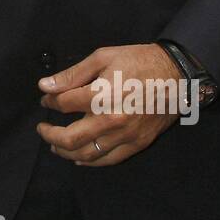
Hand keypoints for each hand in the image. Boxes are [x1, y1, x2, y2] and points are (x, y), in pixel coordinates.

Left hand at [37, 43, 183, 166]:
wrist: (177, 74)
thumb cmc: (139, 61)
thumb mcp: (103, 57)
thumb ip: (72, 74)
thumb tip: (46, 86)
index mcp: (101, 95)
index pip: (64, 104)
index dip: (49, 101)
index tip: (46, 99)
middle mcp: (111, 120)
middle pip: (69, 138)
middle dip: (49, 134)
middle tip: (42, 129)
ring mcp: (125, 135)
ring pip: (87, 154)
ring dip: (66, 152)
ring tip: (55, 146)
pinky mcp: (138, 143)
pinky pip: (109, 160)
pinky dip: (91, 162)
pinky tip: (80, 158)